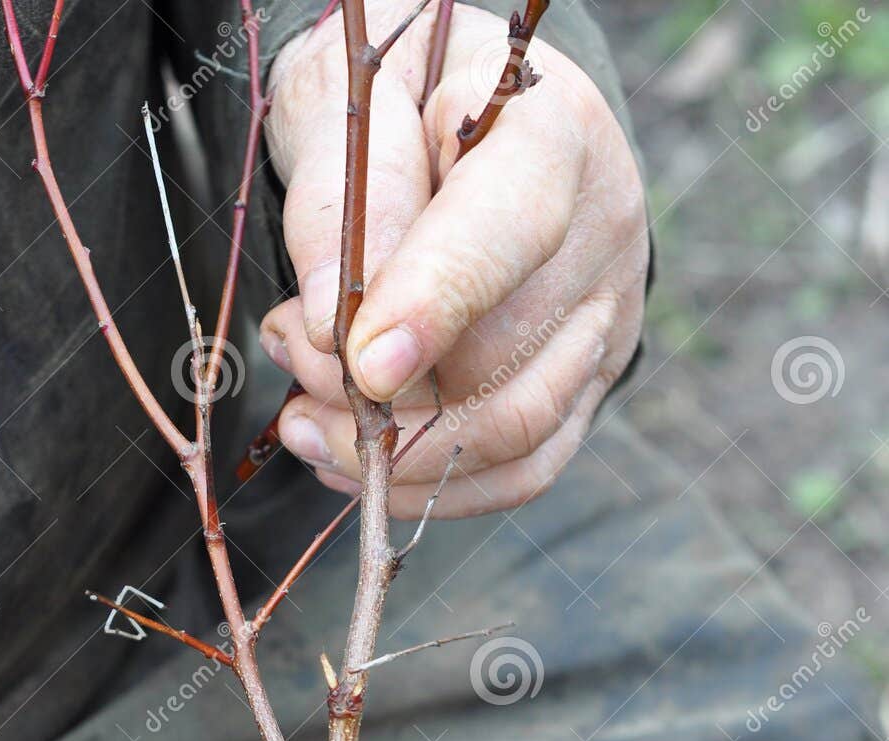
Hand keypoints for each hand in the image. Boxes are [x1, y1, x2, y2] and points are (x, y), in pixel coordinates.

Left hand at [262, 1, 647, 518]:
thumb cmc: (404, 99)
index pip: (511, 229)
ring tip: (303, 420)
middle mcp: (603, 232)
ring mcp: (605, 318)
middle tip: (291, 354)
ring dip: (392, 453)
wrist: (473, 120)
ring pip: (514, 432)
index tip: (359, 361)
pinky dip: (426, 487)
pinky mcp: (589, 385)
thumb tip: (331, 327)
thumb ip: (341, 197)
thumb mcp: (354, 101)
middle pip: (501, 357)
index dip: (434, 303)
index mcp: (553, 131)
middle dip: (373, 390)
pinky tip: (350, 462)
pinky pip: (523, 471)